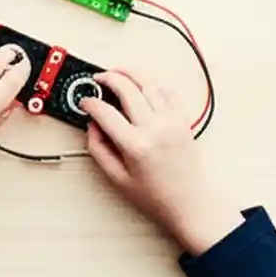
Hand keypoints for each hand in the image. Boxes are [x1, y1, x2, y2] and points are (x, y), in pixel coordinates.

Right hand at [80, 71, 241, 255]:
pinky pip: (169, 91)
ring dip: (131, 74)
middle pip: (127, 88)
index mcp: (136, 145)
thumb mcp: (117, 178)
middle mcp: (155, 129)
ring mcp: (172, 122)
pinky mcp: (183, 120)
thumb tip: (92, 125)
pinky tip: (143, 85)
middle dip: (108, 77)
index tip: (85, 102)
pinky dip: (153, 83)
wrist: (190, 203)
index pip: (105, 112)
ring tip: (118, 73)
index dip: (90, 103)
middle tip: (99, 78)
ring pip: (149, 83)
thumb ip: (99, 149)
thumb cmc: (156, 196)